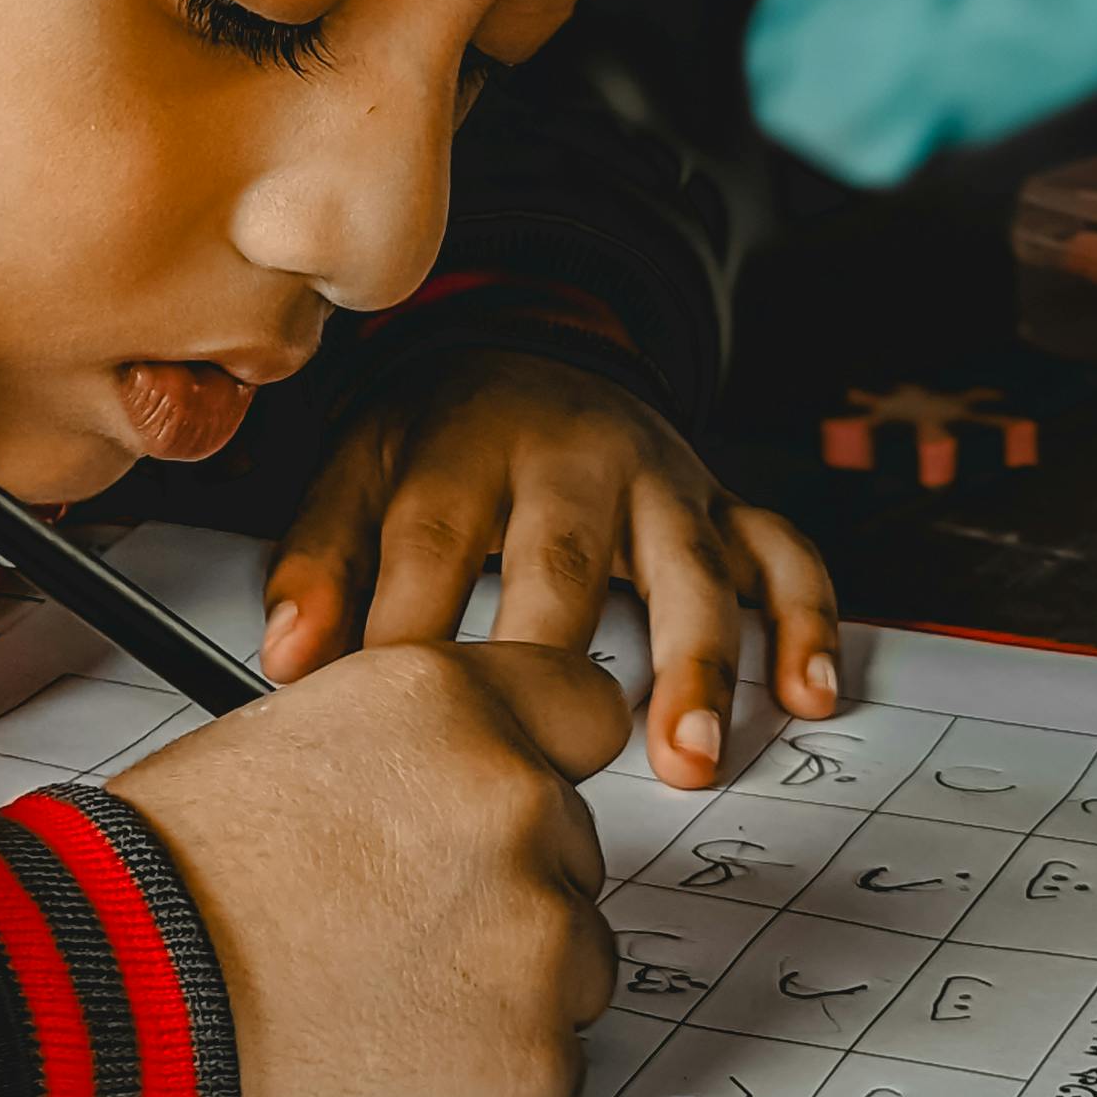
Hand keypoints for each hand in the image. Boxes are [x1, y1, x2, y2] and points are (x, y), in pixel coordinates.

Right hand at [118, 642, 618, 1096]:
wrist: (116, 1010)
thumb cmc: (165, 885)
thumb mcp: (288, 740)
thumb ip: (412, 751)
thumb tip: (462, 782)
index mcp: (447, 705)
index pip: (581, 709)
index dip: (540, 763)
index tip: (514, 804)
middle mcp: (511, 802)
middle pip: (570, 851)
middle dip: (502, 890)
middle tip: (392, 929)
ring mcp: (535, 938)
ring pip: (570, 965)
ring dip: (501, 988)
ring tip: (375, 1002)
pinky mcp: (531, 1061)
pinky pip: (546, 1069)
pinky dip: (482, 1078)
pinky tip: (384, 1063)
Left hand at [263, 351, 839, 788]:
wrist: (529, 342)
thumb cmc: (442, 432)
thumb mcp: (361, 464)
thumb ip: (322, 557)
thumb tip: (289, 656)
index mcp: (469, 445)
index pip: (434, 545)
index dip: (411, 635)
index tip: (394, 728)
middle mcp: (572, 459)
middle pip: (563, 558)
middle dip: (555, 655)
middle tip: (546, 753)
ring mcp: (659, 482)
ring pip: (691, 568)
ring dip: (697, 663)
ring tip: (689, 754)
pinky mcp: (720, 503)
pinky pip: (782, 556)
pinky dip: (807, 622)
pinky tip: (808, 692)